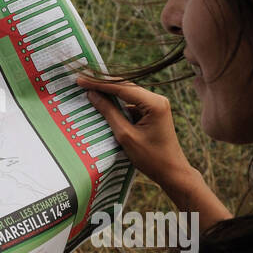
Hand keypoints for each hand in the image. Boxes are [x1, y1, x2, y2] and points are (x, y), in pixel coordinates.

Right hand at [75, 74, 199, 194]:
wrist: (172, 172)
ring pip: (127, 94)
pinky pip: (131, 103)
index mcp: (154, 103)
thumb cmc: (151, 158)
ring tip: (88, 89)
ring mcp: (156, 105)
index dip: (99, 83)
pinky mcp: (152, 112)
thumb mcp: (126, 135)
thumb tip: (92, 95)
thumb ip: (109, 112)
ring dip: (109, 92)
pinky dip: (116, 103)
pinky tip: (102, 103)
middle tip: (81, 80)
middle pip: (125, 87)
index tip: (81, 80)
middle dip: (103, 84)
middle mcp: (157, 99)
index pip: (122, 88)